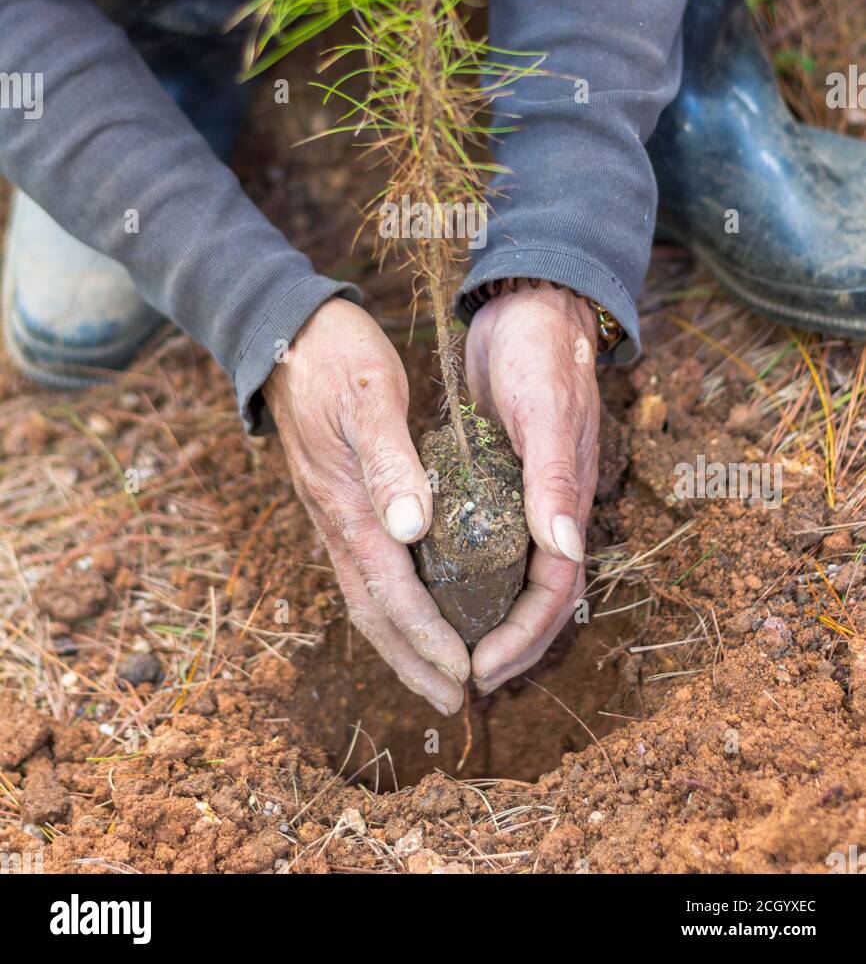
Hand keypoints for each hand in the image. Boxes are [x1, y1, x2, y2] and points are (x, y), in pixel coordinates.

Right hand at [264, 297, 468, 714]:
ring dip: (401, 640)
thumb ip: (390, 460)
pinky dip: (392, 603)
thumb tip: (412, 530)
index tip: (461, 675)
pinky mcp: (336, 499)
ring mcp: (332, 512)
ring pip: (366, 595)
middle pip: (372, 610)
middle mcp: (335, 519)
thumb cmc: (336, 356)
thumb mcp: (371, 394)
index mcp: (346, 502)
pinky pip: (364, 569)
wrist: (285, 331)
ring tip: (438, 674)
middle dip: (413, 660)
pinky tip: (415, 607)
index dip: (426, 637)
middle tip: (454, 700)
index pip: (390, 590)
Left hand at [465, 282, 599, 693]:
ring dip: (487, 619)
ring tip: (448, 652)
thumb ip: (556, 478)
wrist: (530, 305)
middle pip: (537, 598)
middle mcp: (551, 508)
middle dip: (506, 645)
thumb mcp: (548, 413)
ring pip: (512, 577)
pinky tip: (435, 588)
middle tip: (462, 680)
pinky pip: (488, 543)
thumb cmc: (543, 354)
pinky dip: (468, 575)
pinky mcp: (499, 478)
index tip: (481, 668)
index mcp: (569, 501)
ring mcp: (526, 495)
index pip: (555, 592)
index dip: (522, 636)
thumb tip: (566, 550)